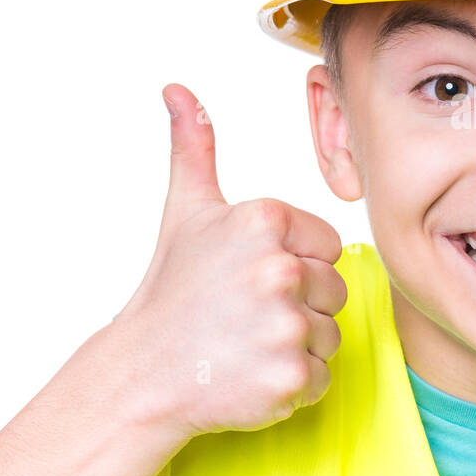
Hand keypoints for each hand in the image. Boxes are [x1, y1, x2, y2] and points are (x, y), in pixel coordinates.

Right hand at [114, 83, 346, 438]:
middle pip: (334, 289)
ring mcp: (285, 325)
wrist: (140, 375)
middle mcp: (280, 268)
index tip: (250, 278)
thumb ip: (194, 147)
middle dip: (298, 306)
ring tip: (247, 344)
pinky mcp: (289, 377)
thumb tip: (177, 89)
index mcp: (265, 221)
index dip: (295, 264)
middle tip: (246, 315)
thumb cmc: (171, 292)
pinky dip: (293, 385)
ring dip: (297, 346)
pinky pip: (322, 377)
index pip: (329, 245)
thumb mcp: (185, 212)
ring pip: (331, 334)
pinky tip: (251, 375)